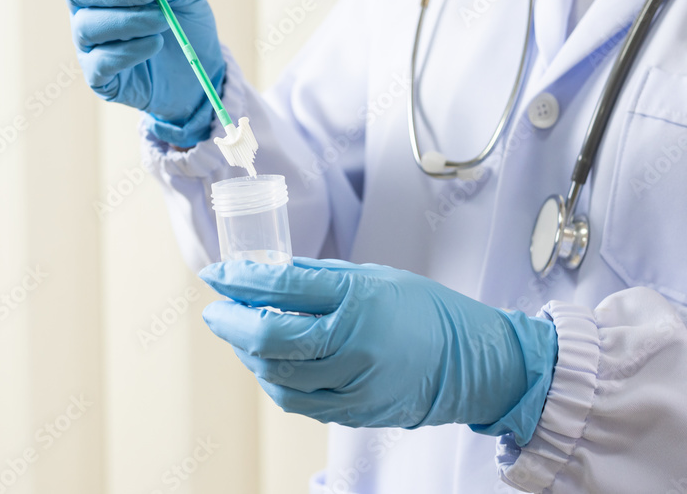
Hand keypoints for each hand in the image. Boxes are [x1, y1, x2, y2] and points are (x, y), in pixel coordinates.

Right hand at [64, 0, 225, 146]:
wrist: (201, 69)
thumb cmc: (187, 24)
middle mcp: (89, 9)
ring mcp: (89, 44)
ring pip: (86, 26)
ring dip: (128, 21)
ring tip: (163, 22)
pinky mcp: (97, 77)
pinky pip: (99, 62)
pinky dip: (129, 51)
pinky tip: (155, 45)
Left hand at [200, 257, 557, 442]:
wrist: (471, 363)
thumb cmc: (424, 310)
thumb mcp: (372, 276)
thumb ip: (317, 278)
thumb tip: (265, 274)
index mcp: (360, 299)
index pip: (283, 286)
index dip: (240, 279)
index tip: (216, 273)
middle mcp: (353, 344)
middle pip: (268, 337)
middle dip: (230, 321)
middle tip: (215, 308)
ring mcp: (352, 385)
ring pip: (274, 374)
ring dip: (245, 352)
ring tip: (237, 333)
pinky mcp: (352, 413)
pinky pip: (294, 399)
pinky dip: (271, 379)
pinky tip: (266, 362)